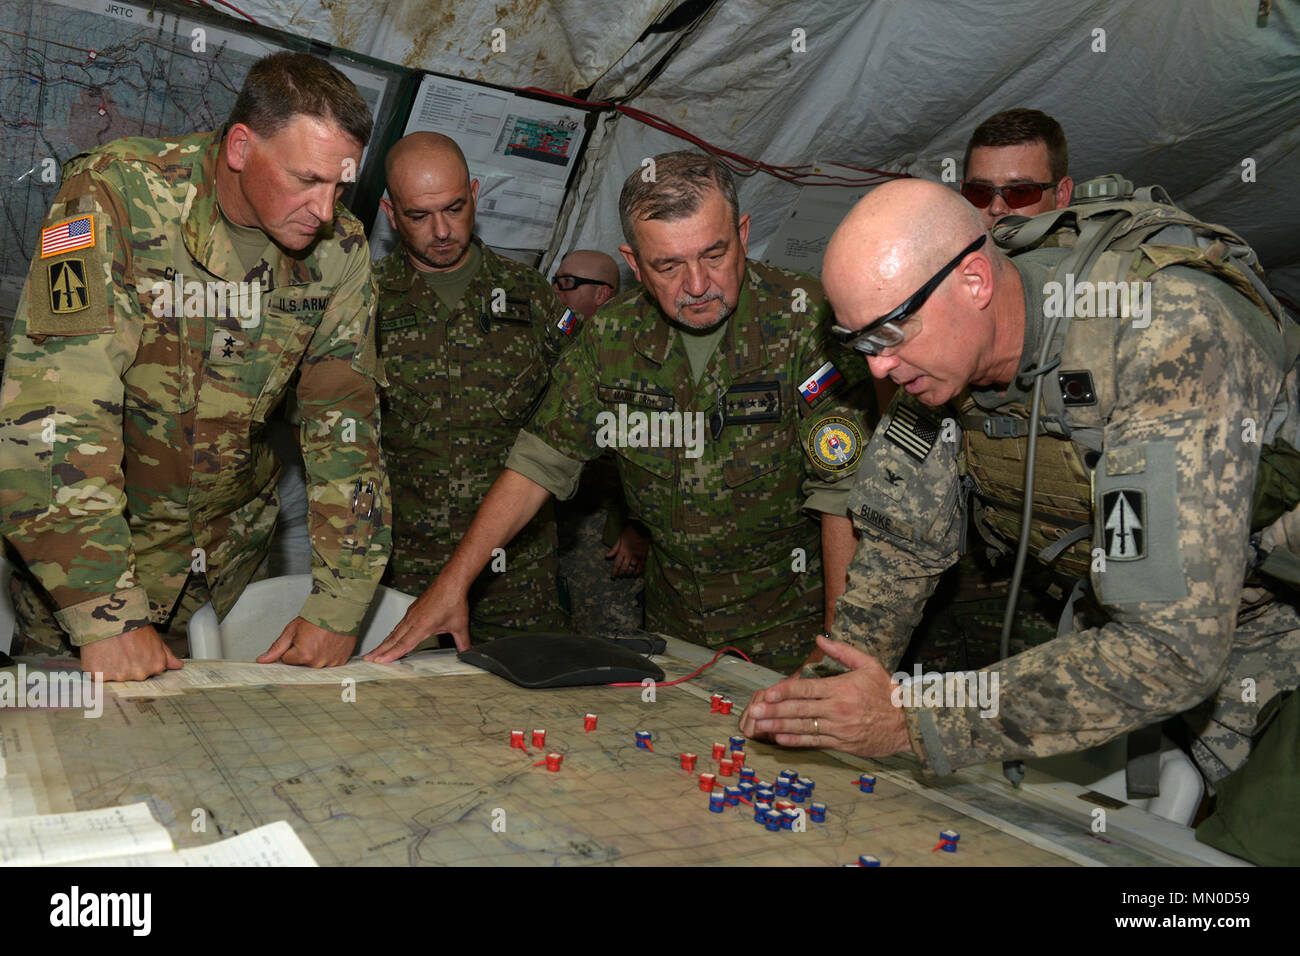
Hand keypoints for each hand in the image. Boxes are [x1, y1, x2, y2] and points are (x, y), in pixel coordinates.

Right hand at [80, 625, 182, 681]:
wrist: (112, 618)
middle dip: (128, 665)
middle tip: (123, 650)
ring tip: (112, 650)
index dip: (142, 661)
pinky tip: (101, 654)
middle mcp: (140, 674)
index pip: (150, 672)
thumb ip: (166, 655)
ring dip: (112, 667)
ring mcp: (120, 676)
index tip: (136, 652)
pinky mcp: (100, 675)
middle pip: (133, 676)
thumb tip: (177, 665)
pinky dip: (98, 668)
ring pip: (115, 677)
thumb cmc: (133, 625)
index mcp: (155, 666)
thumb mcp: (155, 638)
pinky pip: (98, 676)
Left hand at [258, 617, 356, 666]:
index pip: (288, 660)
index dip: (291, 648)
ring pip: (316, 664)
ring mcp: (331, 663)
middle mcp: (318, 662)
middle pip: (302, 665)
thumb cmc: (317, 617)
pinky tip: (330, 644)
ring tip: (322, 640)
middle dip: (303, 654)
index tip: (299, 638)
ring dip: (317, 655)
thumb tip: (262, 660)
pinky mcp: (341, 661)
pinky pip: (329, 663)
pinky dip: (329, 655)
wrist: (340, 610)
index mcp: (304, 655)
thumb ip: (277, 647)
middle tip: (311, 638)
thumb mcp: (292, 630)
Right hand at [364, 576, 469, 660]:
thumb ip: (463, 642)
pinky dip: (392, 634)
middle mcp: (413, 620)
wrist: (451, 581)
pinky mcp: (412, 610)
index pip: (404, 644)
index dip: (392, 654)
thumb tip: (468, 653)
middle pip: (393, 639)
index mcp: (422, 626)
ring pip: (394, 631)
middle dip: (380, 650)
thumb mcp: (460, 626)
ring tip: (374, 651)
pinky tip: (390, 638)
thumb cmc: (453, 601)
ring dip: (383, 643)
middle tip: (367, 658)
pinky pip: (399, 625)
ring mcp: (411, 614)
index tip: (379, 661)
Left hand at [605, 524, 648, 577]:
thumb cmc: (629, 532)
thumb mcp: (620, 539)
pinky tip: (636, 575)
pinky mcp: (644, 555)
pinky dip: (638, 571)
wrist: (641, 527)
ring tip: (626, 576)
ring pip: (632, 568)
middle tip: (619, 577)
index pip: (617, 564)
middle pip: (624, 568)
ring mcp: (637, 556)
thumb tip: (606, 556)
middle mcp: (629, 555)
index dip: (614, 572)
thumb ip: (614, 549)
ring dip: (629, 574)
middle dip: (621, 574)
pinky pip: (641, 566)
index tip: (612, 577)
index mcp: (622, 551)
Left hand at [738, 635, 911, 757]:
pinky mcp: (842, 744)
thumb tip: (820, 638)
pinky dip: (796, 741)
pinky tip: (780, 739)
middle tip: (753, 711)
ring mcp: (839, 728)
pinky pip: (815, 742)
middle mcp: (837, 709)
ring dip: (779, 727)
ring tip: (760, 726)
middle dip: (774, 710)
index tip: (768, 692)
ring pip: (803, 727)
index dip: (785, 691)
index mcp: (841, 688)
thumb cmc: (886, 692)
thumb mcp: (868, 664)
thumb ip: (842, 651)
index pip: (807, 688)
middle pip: (800, 709)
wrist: (907, 723)